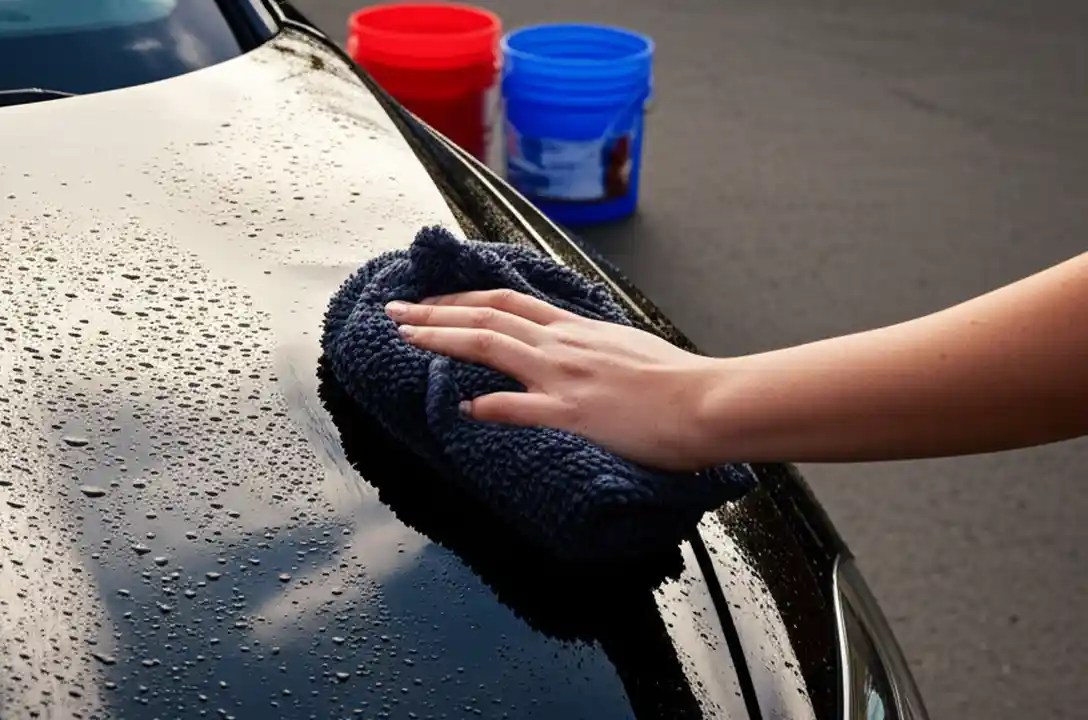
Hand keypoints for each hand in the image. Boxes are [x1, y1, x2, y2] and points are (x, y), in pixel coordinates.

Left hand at [385, 289, 724, 470]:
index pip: (506, 302)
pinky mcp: (573, 413)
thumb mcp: (627, 348)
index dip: (462, 298)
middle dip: (435, 311)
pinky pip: (519, 408)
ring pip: (489, 346)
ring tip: (404, 337)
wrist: (708, 401)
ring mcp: (564, 377)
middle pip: (485, 316)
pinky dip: (486, 406)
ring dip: (441, 339)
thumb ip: (592, 347)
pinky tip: (460, 409)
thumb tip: (571, 350)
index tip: (431, 300)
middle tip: (396, 311)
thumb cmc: (678, 381)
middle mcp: (562, 344)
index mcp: (575, 328)